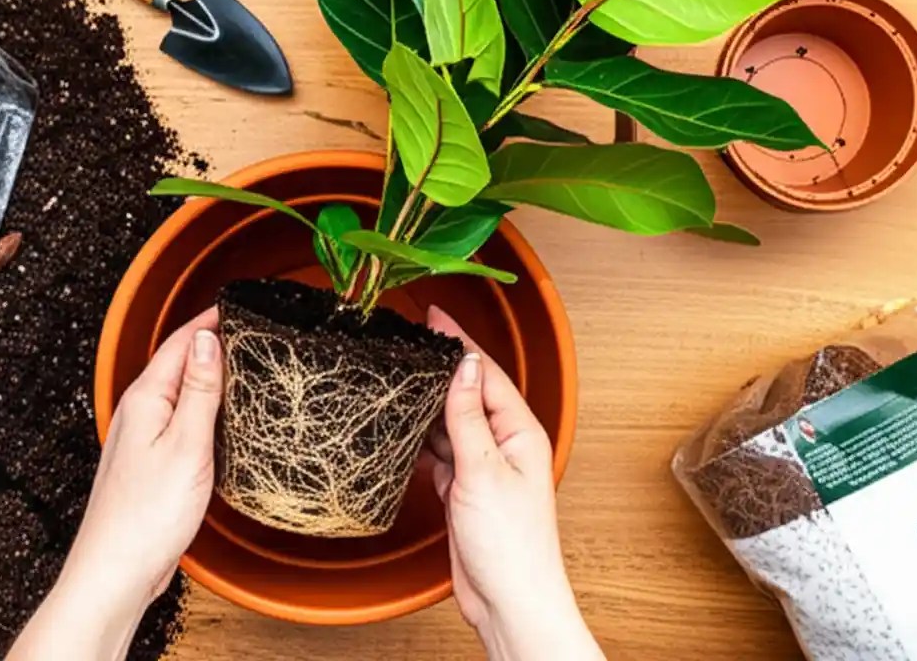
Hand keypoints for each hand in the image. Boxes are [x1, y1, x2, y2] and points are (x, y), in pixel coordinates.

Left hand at [8, 309, 221, 660]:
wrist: (115, 572)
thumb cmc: (146, 517)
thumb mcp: (187, 446)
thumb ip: (200, 392)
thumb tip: (208, 341)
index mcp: (145, 399)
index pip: (179, 343)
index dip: (209, 321)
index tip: (239, 306)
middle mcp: (138, 413)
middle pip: (177, 364)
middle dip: (210, 345)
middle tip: (250, 333)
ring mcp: (141, 439)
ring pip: (179, 394)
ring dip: (207, 378)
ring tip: (243, 369)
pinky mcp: (149, 464)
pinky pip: (178, 422)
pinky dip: (202, 411)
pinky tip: (220, 422)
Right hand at [426, 307, 601, 660]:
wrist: (509, 601)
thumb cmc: (512, 545)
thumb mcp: (484, 471)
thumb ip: (468, 417)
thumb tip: (462, 366)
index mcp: (519, 432)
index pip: (485, 373)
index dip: (458, 342)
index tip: (433, 315)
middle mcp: (503, 444)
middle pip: (467, 392)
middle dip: (439, 367)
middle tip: (406, 341)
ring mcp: (483, 467)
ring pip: (450, 422)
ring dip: (427, 404)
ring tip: (397, 378)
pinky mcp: (464, 489)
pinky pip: (440, 451)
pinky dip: (421, 439)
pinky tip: (401, 429)